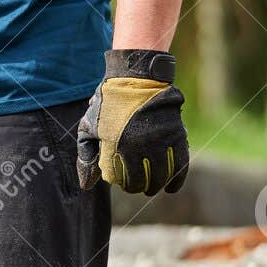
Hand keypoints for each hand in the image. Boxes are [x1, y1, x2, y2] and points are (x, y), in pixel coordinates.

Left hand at [77, 50, 188, 195]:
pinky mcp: (177, 135)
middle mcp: (140, 145)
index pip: (119, 178)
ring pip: (161, 176)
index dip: (119, 182)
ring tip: (150, 187)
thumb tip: (86, 186)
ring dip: (155, 186)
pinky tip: (170, 189)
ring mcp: (160, 140)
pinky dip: (176, 181)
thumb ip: (86, 155)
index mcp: (117, 144)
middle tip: (136, 186)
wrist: (136, 77)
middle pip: (141, 181)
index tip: (120, 180)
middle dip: (137, 187)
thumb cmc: (109, 103)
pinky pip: (180, 166)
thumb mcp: (90, 126)